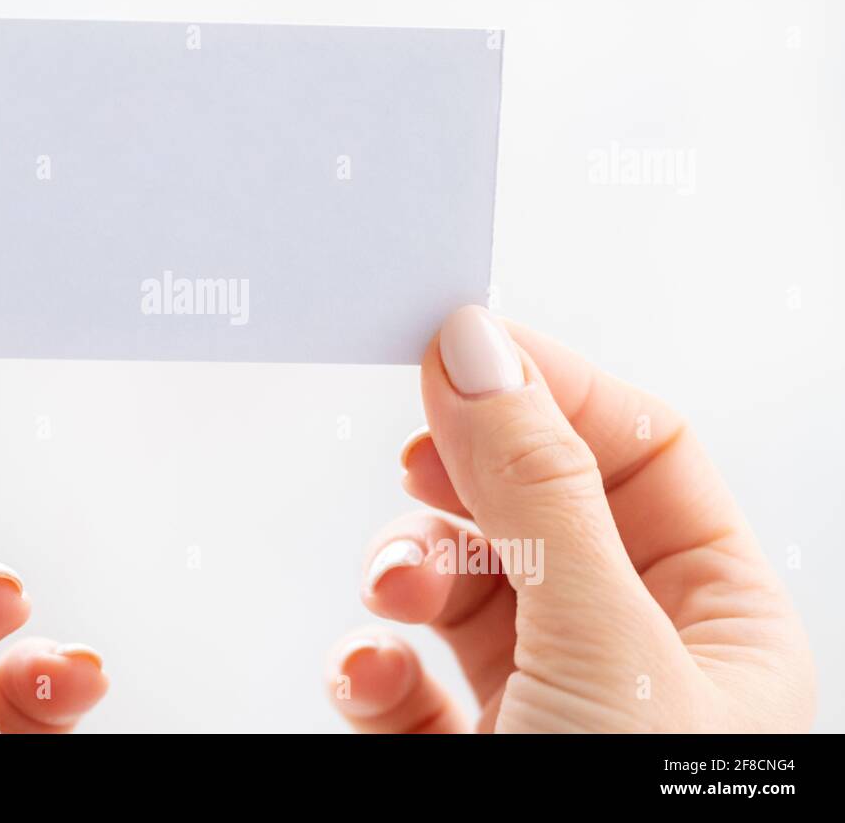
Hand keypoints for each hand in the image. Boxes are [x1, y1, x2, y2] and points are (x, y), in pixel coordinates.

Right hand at [327, 306, 813, 732]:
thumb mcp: (604, 646)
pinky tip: (369, 674)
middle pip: (533, 506)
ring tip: (393, 586)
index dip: (555, 388)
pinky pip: (406, 672)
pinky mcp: (462, 745)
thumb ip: (536, 493)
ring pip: (457, 583)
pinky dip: (372, 663)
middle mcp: (633, 652)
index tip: (464, 346)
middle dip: (461, 486)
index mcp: (720, 621)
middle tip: (418, 458)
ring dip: (406, 570)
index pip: (644, 452)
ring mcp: (544, 698)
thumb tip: (477, 351)